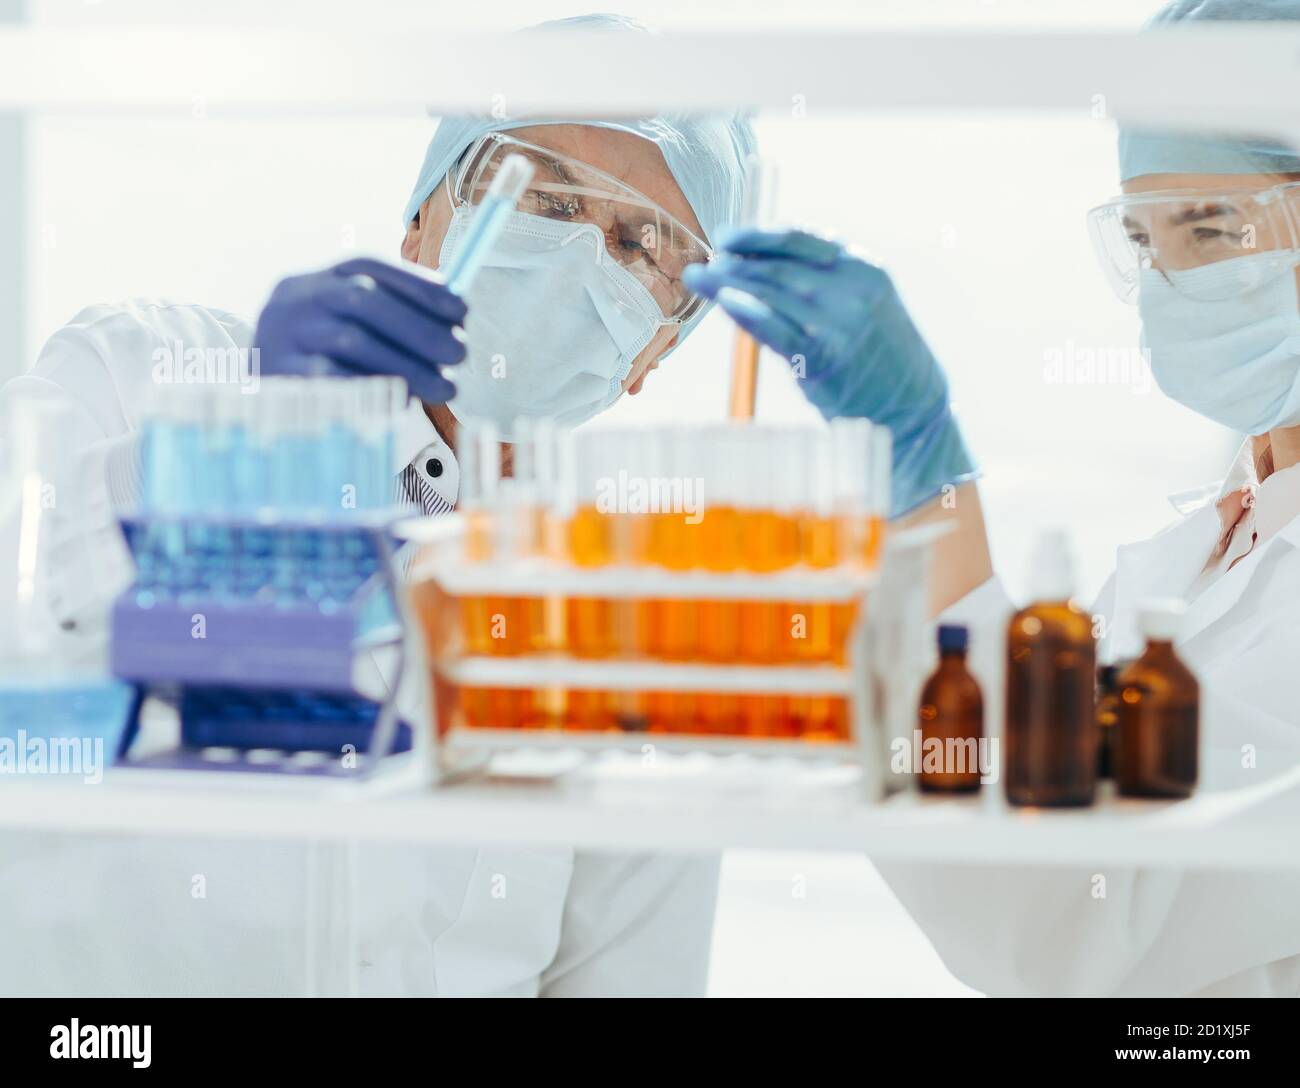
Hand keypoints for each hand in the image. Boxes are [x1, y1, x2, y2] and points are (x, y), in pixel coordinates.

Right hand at [253, 257, 466, 403]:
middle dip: (420, 327)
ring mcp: (281, 335)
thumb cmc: (325, 360)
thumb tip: (457, 320)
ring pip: (350, 340)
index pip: (369, 266)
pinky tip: (405, 402)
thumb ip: (397, 317)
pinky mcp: (276, 377)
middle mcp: (296, 298)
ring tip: (445, 388)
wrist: (262, 399)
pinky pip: (331, 381)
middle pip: (362, 300)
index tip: (462, 309)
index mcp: (319, 279)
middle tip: (461, 353)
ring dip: (408, 364)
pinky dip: (373, 388)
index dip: (418, 284)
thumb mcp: (353, 329)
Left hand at [683, 228, 976, 515]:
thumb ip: (821, 281)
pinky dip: (747, 312)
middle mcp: (851, 288)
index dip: (757, 234)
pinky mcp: (824, 357)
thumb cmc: (875, 353)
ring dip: (729, 283)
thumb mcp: (861, 302)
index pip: (800, 238)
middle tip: (702, 263)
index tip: (726, 237)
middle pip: (778, 266)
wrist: (911, 403)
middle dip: (735, 262)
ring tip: (699, 279)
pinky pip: (776, 329)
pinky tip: (724, 302)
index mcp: (862, 267)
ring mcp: (838, 322)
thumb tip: (760, 265)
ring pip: (771, 293)